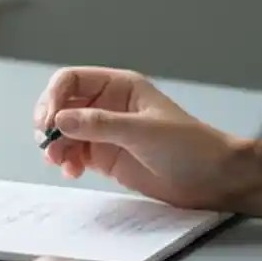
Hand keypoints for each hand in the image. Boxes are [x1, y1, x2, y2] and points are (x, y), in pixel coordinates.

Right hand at [34, 67, 261, 210]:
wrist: (213, 180)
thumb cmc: (189, 147)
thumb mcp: (143, 132)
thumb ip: (100, 125)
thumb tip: (60, 120)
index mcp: (118, 87)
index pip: (71, 80)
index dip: (53, 97)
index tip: (48, 121)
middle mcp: (106, 105)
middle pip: (60, 105)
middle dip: (49, 122)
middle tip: (48, 143)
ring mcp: (103, 131)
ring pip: (63, 130)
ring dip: (55, 145)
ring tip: (60, 162)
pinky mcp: (104, 156)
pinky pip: (73, 152)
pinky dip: (65, 161)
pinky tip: (72, 171)